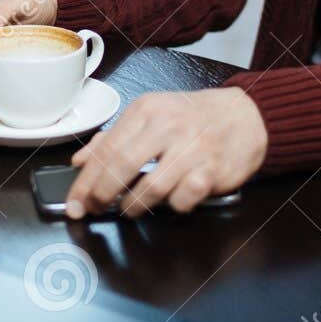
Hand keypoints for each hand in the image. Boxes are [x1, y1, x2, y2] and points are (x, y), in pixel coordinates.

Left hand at [65, 88, 266, 218]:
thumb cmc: (193, 117)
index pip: (106, 148)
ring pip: (151, 188)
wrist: (245, 116)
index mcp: (146, 111)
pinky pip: (183, 199)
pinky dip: (172, 207)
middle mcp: (167, 127)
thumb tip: (79, 161)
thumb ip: (113, 137)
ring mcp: (191, 149)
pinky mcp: (212, 171)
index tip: (75, 202)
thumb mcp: (150, 115)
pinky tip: (169, 202)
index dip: (86, 180)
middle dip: (102, 194)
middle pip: (122, 166)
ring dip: (134, 206)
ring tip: (129, 208)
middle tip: (93, 209)